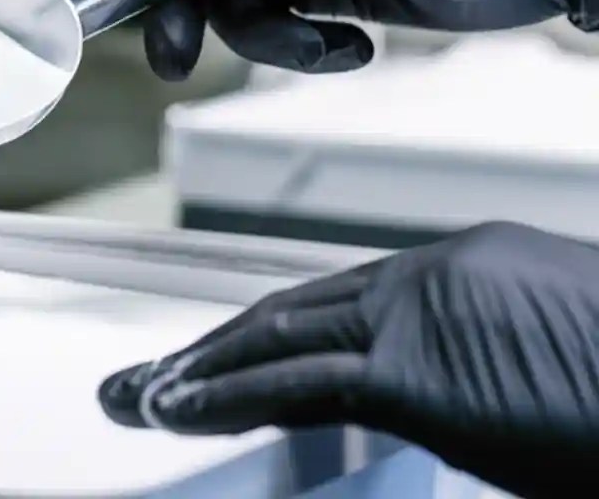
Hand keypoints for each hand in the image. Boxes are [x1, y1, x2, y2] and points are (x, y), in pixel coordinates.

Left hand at [98, 222, 598, 497]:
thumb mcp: (545, 375)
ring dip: (195, 372)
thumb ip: (479, 373)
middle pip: (293, 310)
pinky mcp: (420, 371)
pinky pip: (297, 385)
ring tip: (133, 396)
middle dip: (210, 346)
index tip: (213, 359)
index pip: (336, 303)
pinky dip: (223, 395)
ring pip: (278, 339)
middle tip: (144, 377)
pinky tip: (169, 406)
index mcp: (467, 271)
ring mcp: (425, 315)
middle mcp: (436, 277)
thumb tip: (454, 404)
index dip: (263, 335)